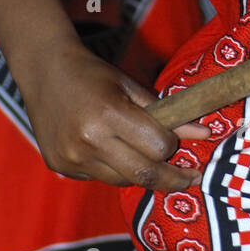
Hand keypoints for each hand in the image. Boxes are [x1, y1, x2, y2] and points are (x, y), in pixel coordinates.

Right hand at [18, 41, 210, 190]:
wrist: (45, 70)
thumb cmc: (94, 74)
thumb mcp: (132, 87)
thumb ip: (167, 113)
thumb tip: (204, 134)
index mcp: (109, 114)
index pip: (157, 147)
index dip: (172, 145)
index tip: (176, 141)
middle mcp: (88, 140)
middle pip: (143, 175)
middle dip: (172, 179)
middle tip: (191, 177)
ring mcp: (71, 157)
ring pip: (122, 180)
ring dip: (141, 173)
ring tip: (148, 159)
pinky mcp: (60, 166)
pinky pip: (98, 177)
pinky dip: (113, 169)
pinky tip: (110, 150)